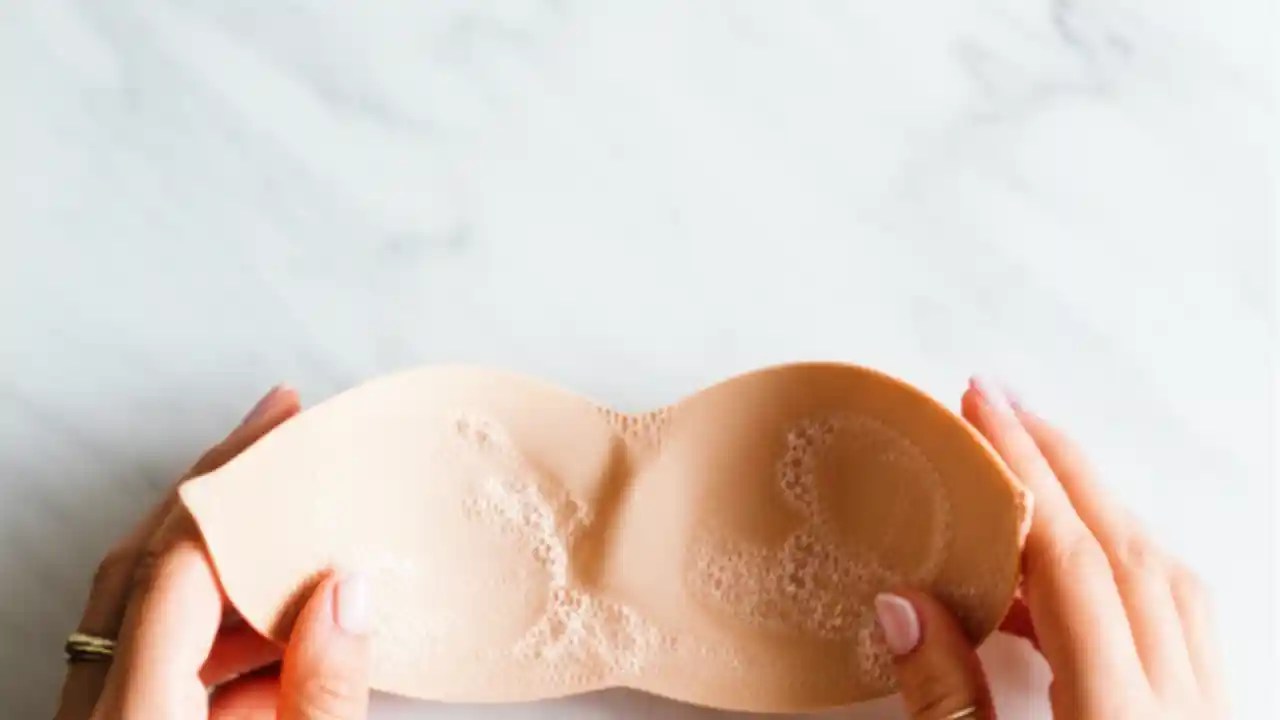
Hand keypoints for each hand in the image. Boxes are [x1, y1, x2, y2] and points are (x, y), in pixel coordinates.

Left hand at [55, 386, 373, 719]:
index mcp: (136, 717)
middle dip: (215, 489)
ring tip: (304, 536)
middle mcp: (100, 713)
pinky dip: (222, 634)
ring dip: (226, 565)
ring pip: (147, 610)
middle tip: (272, 430)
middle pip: (144, 565)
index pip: (177, 566)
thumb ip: (322, 696)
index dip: (234, 484)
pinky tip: (292, 643)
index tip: (285, 433)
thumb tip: (348, 596)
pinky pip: (159, 663)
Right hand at [875, 377, 1226, 718]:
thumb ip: (945, 696)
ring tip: (1031, 465)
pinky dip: (1124, 561)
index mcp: (1116, 714)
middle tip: (1000, 407)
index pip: (1071, 560)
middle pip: (1126, 547)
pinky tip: (1064, 568)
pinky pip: (1178, 613)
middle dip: (1060, 461)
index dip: (1023, 473)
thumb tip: (904, 603)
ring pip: (1161, 573)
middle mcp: (1178, 702)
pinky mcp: (1205, 717)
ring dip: (1097, 504)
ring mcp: (1204, 708)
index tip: (980, 408)